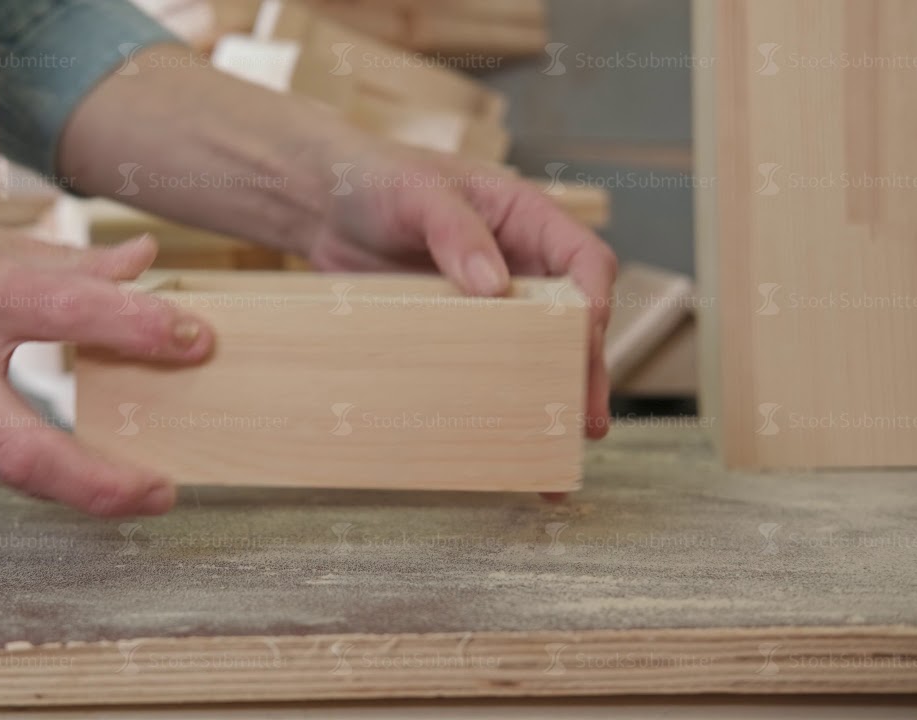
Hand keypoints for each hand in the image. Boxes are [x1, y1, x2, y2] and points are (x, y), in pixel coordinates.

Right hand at [0, 188, 213, 515]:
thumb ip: (63, 260)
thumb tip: (141, 262)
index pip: (73, 314)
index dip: (145, 327)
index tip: (196, 338)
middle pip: (32, 453)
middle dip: (108, 486)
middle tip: (163, 492)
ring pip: (8, 466)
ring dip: (73, 478)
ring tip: (127, 475)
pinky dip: (21, 449)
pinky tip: (48, 441)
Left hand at [298, 143, 616, 438]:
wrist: (324, 207)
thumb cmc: (379, 180)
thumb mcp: (419, 194)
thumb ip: (456, 232)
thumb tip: (495, 286)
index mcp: (527, 220)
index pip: (584, 260)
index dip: (593, 299)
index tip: (585, 336)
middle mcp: (520, 265)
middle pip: (572, 321)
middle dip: (584, 371)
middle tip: (586, 421)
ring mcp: (490, 304)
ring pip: (535, 353)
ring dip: (549, 397)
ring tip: (558, 452)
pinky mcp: (455, 331)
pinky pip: (485, 367)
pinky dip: (497, 400)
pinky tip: (503, 437)